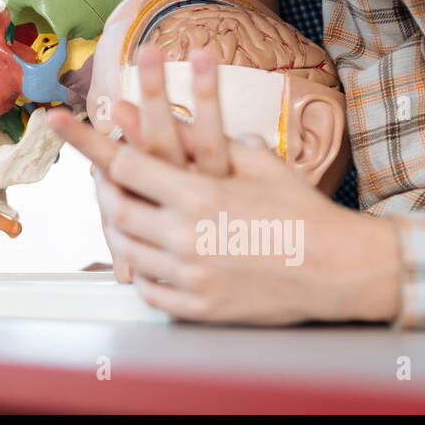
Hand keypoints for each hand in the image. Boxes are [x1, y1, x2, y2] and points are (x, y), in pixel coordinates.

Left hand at [47, 47, 400, 323]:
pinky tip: (145, 257)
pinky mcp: (200, 307)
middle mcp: (188, 237)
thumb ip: (210, 139)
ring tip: (119, 216)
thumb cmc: (301, 210)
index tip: (84, 140)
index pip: (127, 169)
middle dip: (104, 192)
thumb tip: (172, 116)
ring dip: (117, 231)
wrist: (339, 267)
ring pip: (128, 251)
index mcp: (199, 195)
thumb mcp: (258, 163)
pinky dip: (141, 272)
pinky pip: (150, 290)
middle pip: (118, 211)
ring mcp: (191, 277)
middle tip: (100, 182)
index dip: (100, 151)